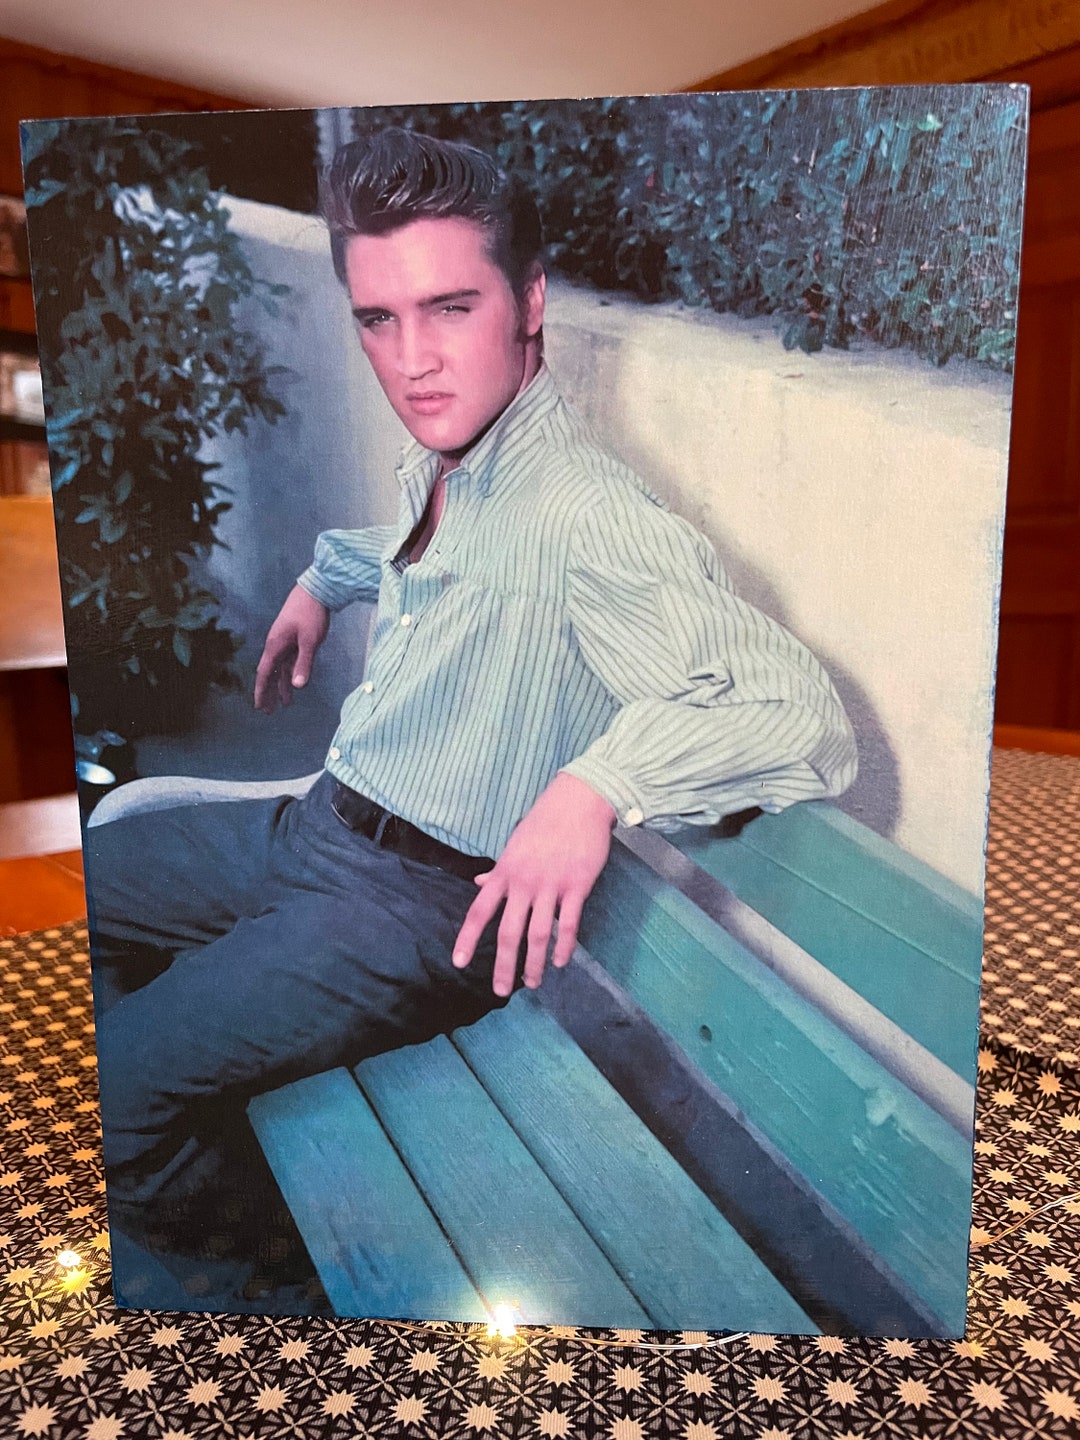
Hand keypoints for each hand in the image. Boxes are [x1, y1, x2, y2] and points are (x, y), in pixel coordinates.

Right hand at [254, 584, 329, 713]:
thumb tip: (297, 686)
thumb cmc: (311, 614)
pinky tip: (294, 682)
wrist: (316, 590)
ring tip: (286, 703)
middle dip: (268, 692)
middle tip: (268, 711)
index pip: (264, 674)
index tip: (260, 707)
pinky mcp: (293, 638)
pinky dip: (290, 673)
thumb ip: (304, 664)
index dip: (261, 692)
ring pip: (280, 668)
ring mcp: (284, 641)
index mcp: (275, 646)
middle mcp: (276, 645)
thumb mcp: (310, 641)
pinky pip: (288, 660)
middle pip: (269, 673)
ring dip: (281, 685)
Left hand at [452, 772, 616, 996]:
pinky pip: (569, 924)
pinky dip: (565, 946)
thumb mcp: (515, 845)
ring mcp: (551, 886)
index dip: (468, 939)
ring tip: (533, 984)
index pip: (480, 912)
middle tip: (501, 992)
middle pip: (510, 933)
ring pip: (539, 934)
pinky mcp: (577, 886)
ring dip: (535, 964)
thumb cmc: (544, 823)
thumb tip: (480, 884)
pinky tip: (561, 962)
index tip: (460, 964)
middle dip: (504, 966)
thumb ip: (499, 871)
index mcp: (505, 873)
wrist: (578, 802)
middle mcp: (524, 883)